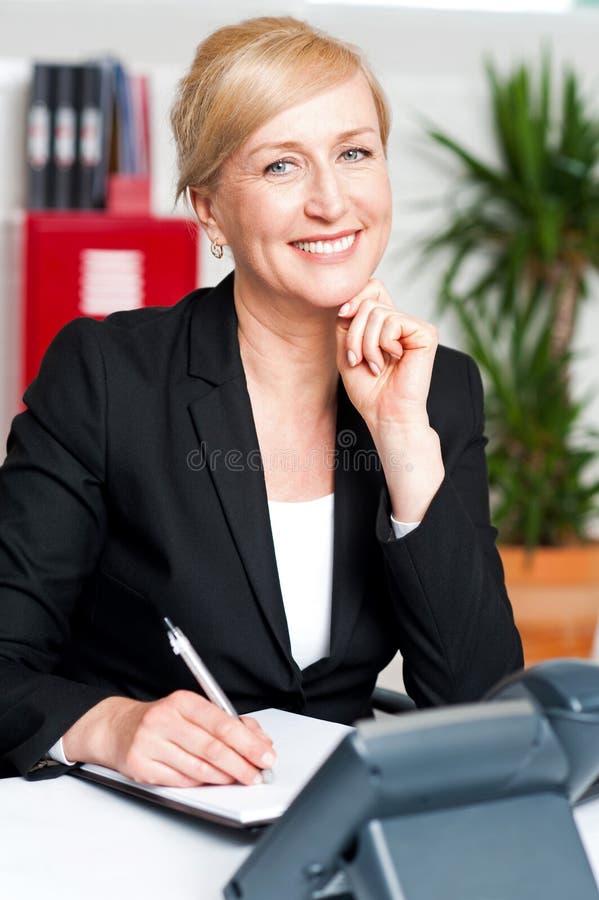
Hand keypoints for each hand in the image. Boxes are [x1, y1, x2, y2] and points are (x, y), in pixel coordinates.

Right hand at [62, 692, 275, 787]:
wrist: (118, 728)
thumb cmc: (162, 719)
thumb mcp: (193, 711)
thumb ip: (227, 722)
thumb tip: (259, 740)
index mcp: (182, 701)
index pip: (222, 724)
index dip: (249, 743)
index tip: (266, 755)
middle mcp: (164, 720)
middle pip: (213, 748)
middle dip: (242, 764)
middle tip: (258, 774)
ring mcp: (150, 744)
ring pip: (198, 768)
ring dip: (225, 776)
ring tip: (241, 778)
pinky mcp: (141, 766)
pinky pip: (181, 780)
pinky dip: (202, 782)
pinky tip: (213, 780)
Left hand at [336, 279, 444, 521]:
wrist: (385, 414)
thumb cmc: (368, 389)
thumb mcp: (346, 349)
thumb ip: (347, 321)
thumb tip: (350, 300)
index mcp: (384, 323)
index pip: (371, 288)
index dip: (353, 297)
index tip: (342, 316)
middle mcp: (401, 321)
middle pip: (369, 301)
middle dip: (354, 332)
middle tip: (358, 359)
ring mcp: (414, 327)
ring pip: (377, 313)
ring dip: (366, 344)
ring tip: (375, 365)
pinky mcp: (426, 334)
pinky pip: (394, 322)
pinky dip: (383, 344)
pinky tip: (392, 360)